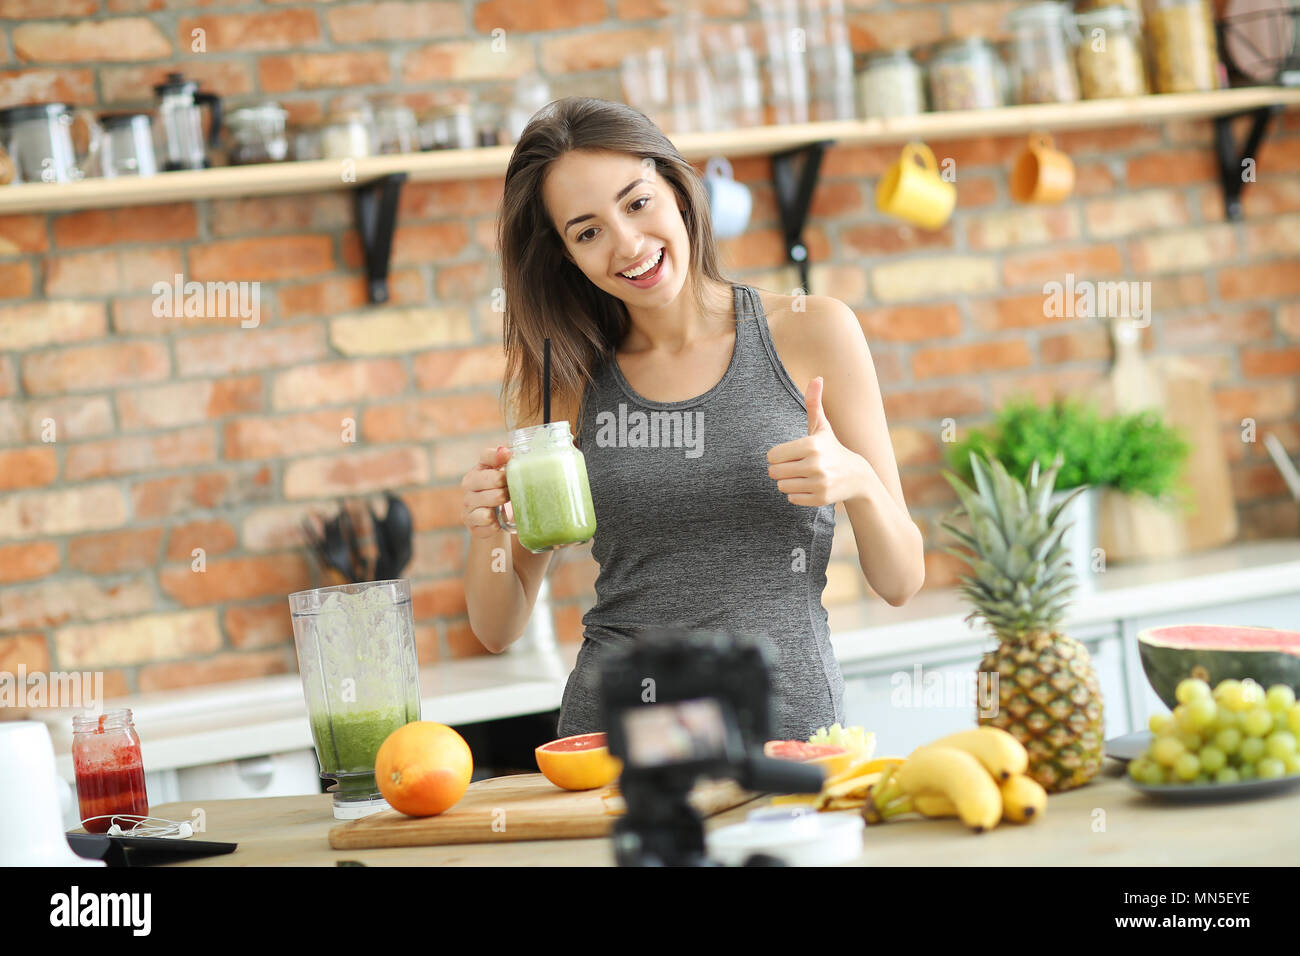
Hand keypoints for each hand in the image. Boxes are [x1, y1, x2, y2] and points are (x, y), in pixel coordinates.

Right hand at [461, 445, 511, 537]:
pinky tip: (498, 521)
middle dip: (506, 484)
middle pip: (492, 478)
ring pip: (491, 499)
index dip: (498, 456)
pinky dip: (496, 521)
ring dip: (502, 502)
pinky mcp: (470, 521)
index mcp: (480, 469)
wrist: (493, 524)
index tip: (509, 456)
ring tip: (506, 505)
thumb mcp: (506, 480)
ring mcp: (468, 503)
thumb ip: (509, 464)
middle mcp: (469, 483)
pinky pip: (487, 519)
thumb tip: (508, 451)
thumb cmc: (502, 498)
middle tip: (512, 490)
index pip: (486, 456)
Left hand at [766, 376, 868, 507]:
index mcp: (811, 445)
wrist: (856, 476)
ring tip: (802, 476)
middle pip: (775, 472)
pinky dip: (796, 494)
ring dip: (788, 482)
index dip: (778, 456)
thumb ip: (814, 403)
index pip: (772, 455)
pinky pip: (792, 498)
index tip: (790, 454)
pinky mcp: (820, 499)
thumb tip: (817, 377)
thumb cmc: (832, 448)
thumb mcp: (822, 426)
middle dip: (781, 470)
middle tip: (795, 466)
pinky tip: (810, 486)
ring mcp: (818, 483)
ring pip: (782, 486)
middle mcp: (815, 465)